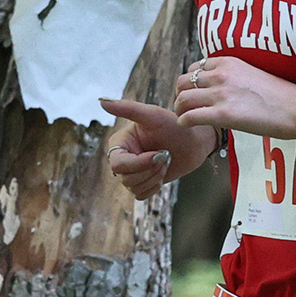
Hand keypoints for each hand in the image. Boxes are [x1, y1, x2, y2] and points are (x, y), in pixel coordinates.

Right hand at [99, 98, 214, 199]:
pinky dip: (154, 187)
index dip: (139, 163)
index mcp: (119, 143)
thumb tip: (101, 101)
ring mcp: (131, 172)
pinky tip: (162, 173)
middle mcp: (122, 158)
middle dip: (150, 170)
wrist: (194, 142)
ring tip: (165, 162)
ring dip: (155, 177)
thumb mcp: (152, 115)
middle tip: (165, 156)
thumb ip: (127, 108)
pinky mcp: (142, 183)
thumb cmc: (174, 125)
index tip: (158, 154)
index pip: (118, 164)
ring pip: (133, 188)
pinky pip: (141, 195)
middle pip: (126, 178)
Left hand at [172, 56, 295, 135]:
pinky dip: (184, 122)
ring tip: (184, 117)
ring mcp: (221, 94)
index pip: (195, 67)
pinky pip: (190, 117)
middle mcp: (221, 75)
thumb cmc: (281, 95)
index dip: (191, 81)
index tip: (194, 92)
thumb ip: (234, 76)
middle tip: (184, 106)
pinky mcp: (222, 114)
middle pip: (184, 81)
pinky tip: (188, 126)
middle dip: (180, 94)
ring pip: (183, 98)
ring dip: (179, 109)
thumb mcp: (253, 73)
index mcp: (229, 62)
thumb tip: (223, 88)